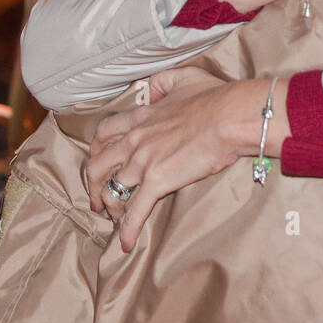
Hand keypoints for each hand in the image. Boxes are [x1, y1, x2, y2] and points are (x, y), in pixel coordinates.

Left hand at [87, 67, 280, 251]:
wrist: (230, 116)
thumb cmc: (215, 97)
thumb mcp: (185, 78)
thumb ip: (163, 82)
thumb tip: (152, 91)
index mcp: (140, 116)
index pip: (104, 134)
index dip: (96, 150)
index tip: (98, 160)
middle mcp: (134, 140)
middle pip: (97, 165)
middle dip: (93, 184)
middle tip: (97, 196)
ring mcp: (142, 162)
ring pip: (111, 190)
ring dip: (110, 206)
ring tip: (113, 218)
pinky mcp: (156, 182)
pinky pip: (135, 211)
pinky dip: (127, 229)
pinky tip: (126, 243)